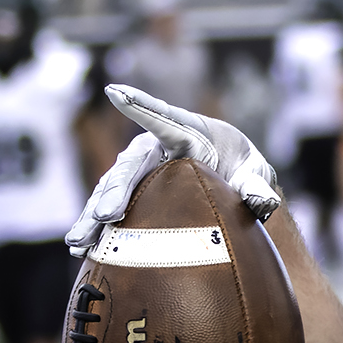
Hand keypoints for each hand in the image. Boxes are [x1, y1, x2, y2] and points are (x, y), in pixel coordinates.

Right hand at [65, 85, 280, 255]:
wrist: (228, 171)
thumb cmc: (242, 167)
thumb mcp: (255, 172)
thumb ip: (257, 183)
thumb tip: (262, 200)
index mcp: (188, 133)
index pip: (164, 118)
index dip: (141, 106)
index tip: (116, 92)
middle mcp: (156, 148)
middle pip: (130, 166)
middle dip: (114, 190)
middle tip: (105, 216)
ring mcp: (141, 170)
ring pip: (112, 189)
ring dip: (94, 215)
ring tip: (80, 241)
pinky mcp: (133, 191)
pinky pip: (111, 207)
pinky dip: (97, 227)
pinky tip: (84, 250)